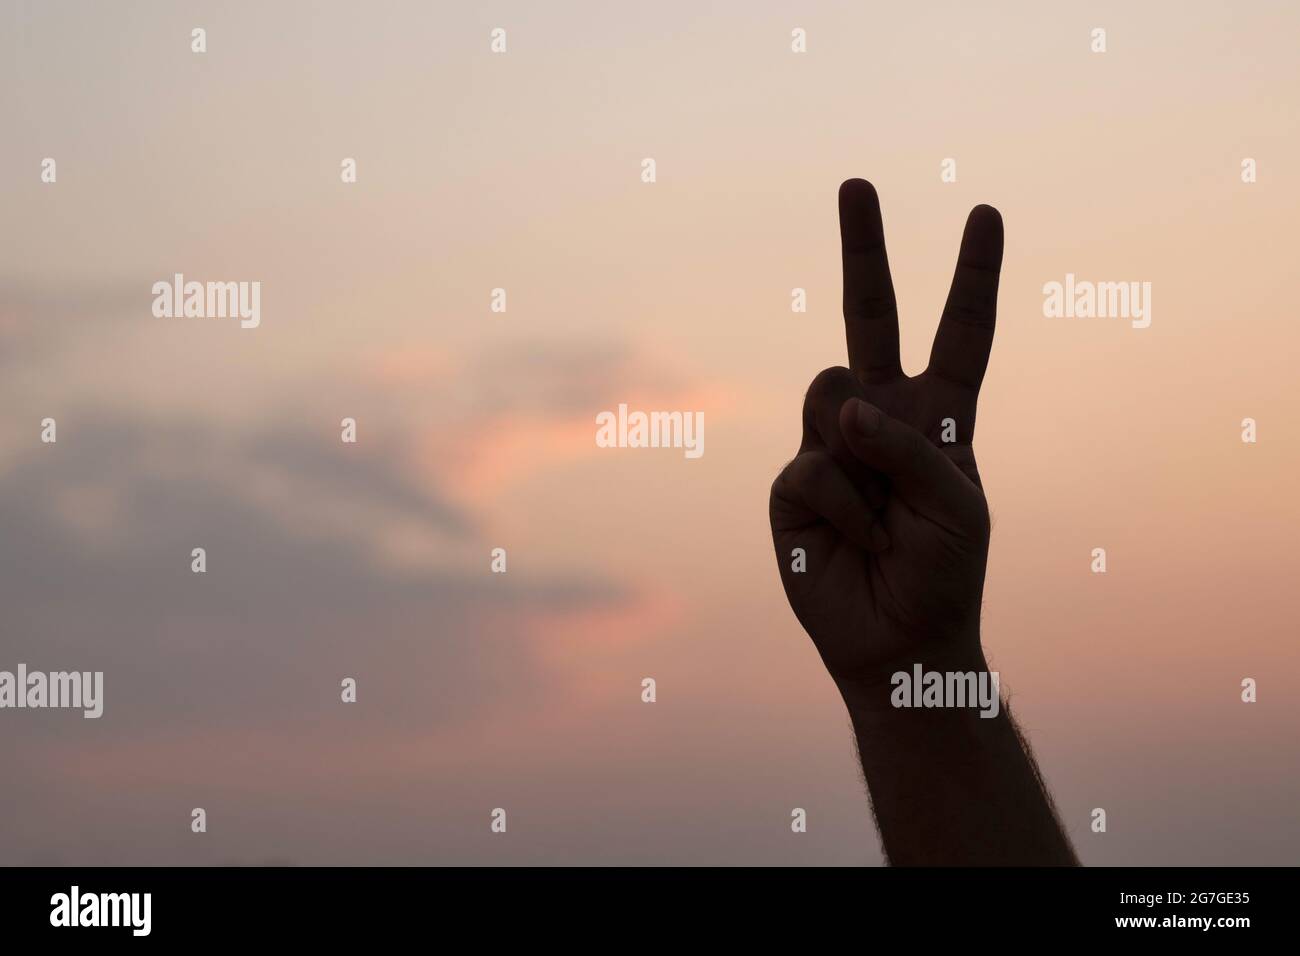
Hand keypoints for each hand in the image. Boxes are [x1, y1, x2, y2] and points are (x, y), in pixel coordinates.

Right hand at [770, 179, 1002, 688]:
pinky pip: (813, 462)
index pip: (959, 333)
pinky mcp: (793, 482)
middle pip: (868, 316)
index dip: (972, 276)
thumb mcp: (958, 503)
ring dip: (862, 453)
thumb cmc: (944, 572)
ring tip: (879, 515)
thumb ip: (909, 443)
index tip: (984, 212)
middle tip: (855, 182)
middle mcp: (882, 416)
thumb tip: (842, 403)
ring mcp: (831, 444)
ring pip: (830, 391)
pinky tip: (852, 540)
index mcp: (940, 416)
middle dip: (863, 247)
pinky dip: (842, 505)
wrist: (896, 642)